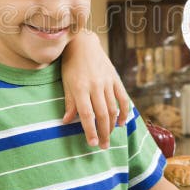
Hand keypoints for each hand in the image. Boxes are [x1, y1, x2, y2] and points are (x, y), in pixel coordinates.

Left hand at [61, 31, 129, 148]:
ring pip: (113, 109)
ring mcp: (107, 82)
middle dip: (103, 133)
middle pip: (102, 115)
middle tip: (103, 146)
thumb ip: (69, 103)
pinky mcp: (115, 78)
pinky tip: (121, 122)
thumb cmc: (70, 64)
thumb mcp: (65, 82)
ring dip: (112, 125)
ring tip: (109, 137)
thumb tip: (67, 122)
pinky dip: (124, 111)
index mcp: (80, 88)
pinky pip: (122, 98)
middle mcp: (95, 86)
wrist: (83, 43)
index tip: (92, 144)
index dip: (90, 131)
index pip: (87, 115)